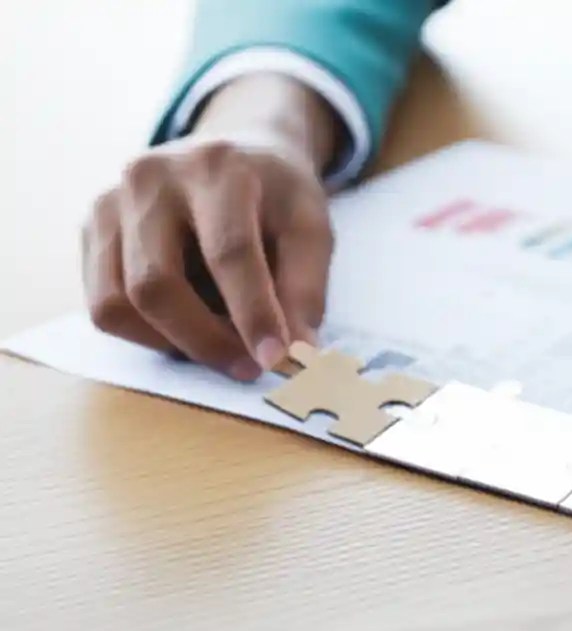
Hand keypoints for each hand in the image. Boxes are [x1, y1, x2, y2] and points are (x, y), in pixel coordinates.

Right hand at [80, 74, 338, 379]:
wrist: (234, 152)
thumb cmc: (275, 195)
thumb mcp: (310, 226)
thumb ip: (305, 286)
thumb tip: (296, 350)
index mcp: (217, 168)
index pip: (228, 251)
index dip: (252, 312)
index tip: (275, 359)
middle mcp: (151, 178)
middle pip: (157, 284)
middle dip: (205, 341)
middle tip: (248, 367)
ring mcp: (110, 202)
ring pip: (118, 303)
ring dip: (173, 342)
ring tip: (221, 345)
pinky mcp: (91, 229)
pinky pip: (103, 305)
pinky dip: (147, 333)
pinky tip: (188, 325)